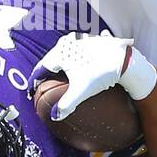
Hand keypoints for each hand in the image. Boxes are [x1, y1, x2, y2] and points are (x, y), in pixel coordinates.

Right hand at [30, 32, 156, 120]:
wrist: (124, 60)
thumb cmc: (101, 73)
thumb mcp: (82, 91)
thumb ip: (66, 104)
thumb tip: (55, 116)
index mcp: (61, 53)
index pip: (41, 67)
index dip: (35, 80)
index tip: (32, 89)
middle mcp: (67, 43)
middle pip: (50, 58)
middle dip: (45, 71)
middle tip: (41, 83)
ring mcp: (79, 40)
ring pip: (62, 53)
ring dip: (57, 64)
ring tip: (56, 74)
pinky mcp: (89, 40)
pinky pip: (74, 50)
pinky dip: (70, 59)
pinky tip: (74, 66)